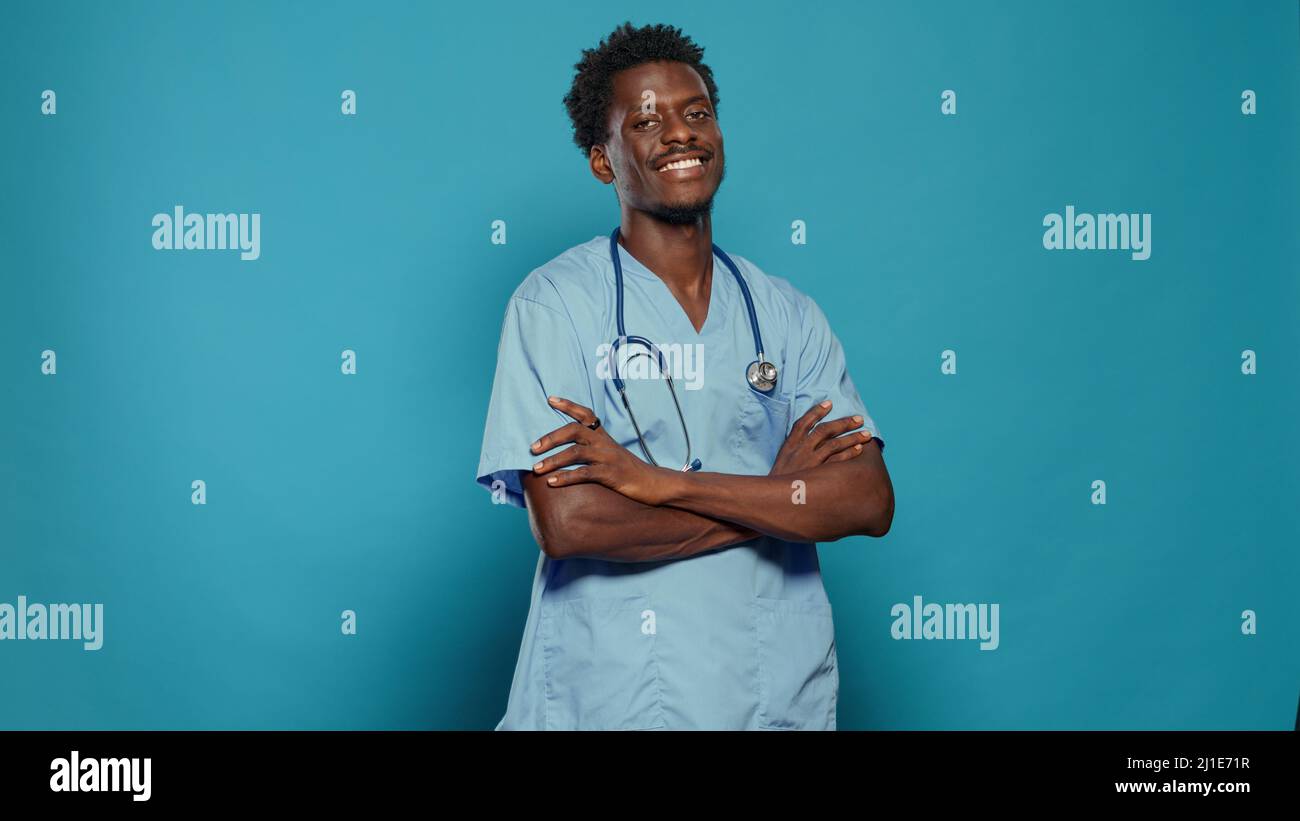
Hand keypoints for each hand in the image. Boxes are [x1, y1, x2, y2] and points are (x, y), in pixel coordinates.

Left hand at [529, 396, 674, 505]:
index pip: (585, 414)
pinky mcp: (610, 474)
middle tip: (532, 447)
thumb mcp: (612, 453)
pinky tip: (552, 483)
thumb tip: (569, 451)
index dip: (568, 405)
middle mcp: (604, 443)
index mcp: (603, 436)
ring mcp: (607, 458)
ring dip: (553, 460)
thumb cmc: (629, 470)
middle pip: (574, 430)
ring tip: (536, 468)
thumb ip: (594, 448)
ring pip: (576, 452)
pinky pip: (585, 473)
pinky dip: (566, 477)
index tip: (550, 399)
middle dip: (551, 437)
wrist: (654, 483)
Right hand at [768, 400, 873, 475]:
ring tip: (866, 434)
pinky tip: (859, 449)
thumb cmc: (779, 481)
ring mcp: (809, 462)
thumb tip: (811, 438)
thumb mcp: (782, 460)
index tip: (829, 403)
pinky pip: (837, 461)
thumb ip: (795, 447)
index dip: (816, 411)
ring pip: (834, 444)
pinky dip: (849, 453)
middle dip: (843, 423)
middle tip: (859, 419)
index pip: (803, 422)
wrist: (774, 500)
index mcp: (790, 444)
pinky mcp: (817, 474)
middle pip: (824, 430)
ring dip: (852, 437)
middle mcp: (800, 450)